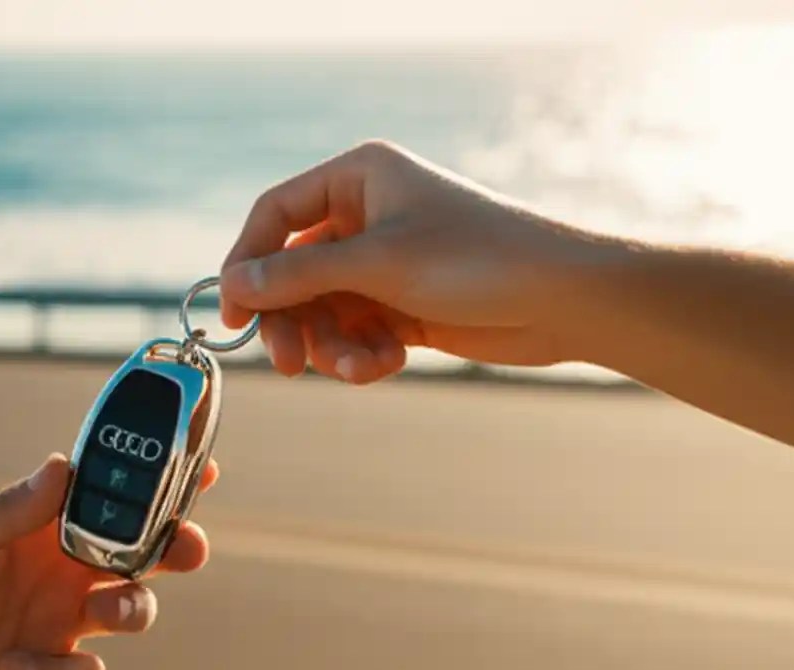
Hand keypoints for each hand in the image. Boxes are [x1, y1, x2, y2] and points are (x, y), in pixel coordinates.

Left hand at [0, 453, 215, 669]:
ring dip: (134, 610)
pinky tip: (13, 664)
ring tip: (105, 613)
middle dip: (176, 548)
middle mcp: (58, 570)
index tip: (202, 467)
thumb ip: (10, 511)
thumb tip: (63, 467)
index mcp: (39, 526)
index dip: (158, 480)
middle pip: (142, 553)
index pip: (110, 494)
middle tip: (188, 549)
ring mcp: (54, 621)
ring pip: (130, 610)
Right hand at [218, 140, 616, 383]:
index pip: (275, 215)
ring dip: (332, 346)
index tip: (232, 315)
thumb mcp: (377, 265)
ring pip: (324, 311)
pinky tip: (387, 364)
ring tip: (360, 368)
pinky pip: (357, 332)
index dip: (246, 263)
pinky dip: (363, 354)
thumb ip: (297, 276)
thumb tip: (229, 287)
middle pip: (293, 272)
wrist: (565, 299)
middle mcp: (367, 215)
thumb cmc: (476, 259)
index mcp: (358, 178)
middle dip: (292, 320)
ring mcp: (385, 262)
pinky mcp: (404, 305)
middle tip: (286, 364)